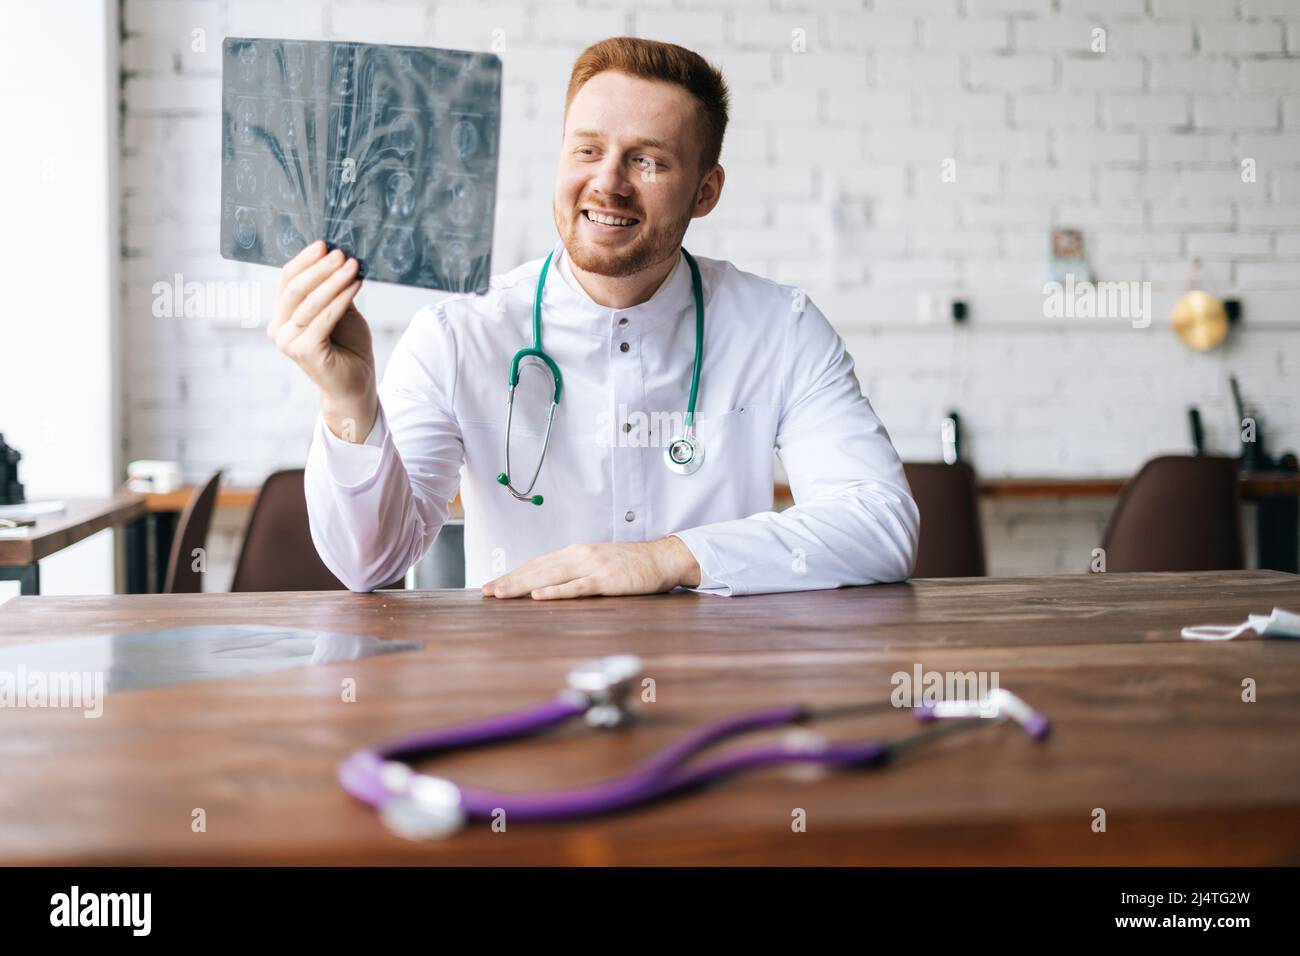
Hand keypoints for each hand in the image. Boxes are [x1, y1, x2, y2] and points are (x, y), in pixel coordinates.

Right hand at [267, 240, 376, 441]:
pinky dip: (341, 299)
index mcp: (282, 316)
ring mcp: (288, 341)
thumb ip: (333, 289)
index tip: (324, 244)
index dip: (305, 260)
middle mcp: (279, 328)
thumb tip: (338, 256)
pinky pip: (323, 318)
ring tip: (353, 265)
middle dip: (320, 268)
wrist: (355, 385)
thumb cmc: (348, 347)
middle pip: (295, 288)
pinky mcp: (304, 351)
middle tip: (340, 252)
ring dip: (334, 281)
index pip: (287, 280)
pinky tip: (356, 285)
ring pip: (310, 302)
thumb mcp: (340, 311)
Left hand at [481, 537, 701, 600]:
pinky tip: (538, 595)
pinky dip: (556, 591)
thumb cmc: (630, 565)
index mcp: (575, 552)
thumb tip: (550, 582)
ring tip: (501, 594)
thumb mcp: (597, 563)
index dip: (513, 574)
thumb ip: (575, 571)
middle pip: (537, 569)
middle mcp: (578, 556)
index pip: (537, 564)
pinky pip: (576, 587)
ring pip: (549, 577)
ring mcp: (591, 567)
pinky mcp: (605, 580)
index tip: (492, 585)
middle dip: (509, 581)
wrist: (661, 558)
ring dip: (523, 585)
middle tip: (485, 592)